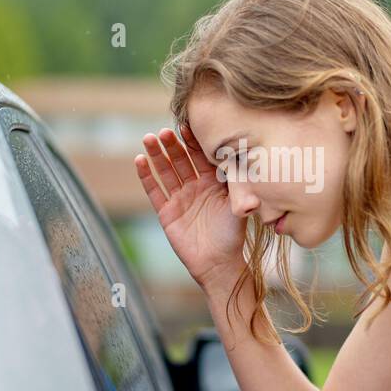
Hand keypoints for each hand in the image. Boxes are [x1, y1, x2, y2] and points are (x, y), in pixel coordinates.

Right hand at [135, 123, 245, 288]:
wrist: (219, 264)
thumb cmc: (233, 235)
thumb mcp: (240, 206)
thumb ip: (241, 186)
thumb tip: (250, 164)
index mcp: (213, 182)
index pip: (200, 156)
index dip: (193, 142)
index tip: (186, 126)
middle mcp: (195, 187)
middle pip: (180, 160)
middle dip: (172, 145)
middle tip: (165, 131)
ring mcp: (179, 198)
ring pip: (165, 171)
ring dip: (157, 154)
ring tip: (149, 138)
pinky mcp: (166, 212)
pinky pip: (154, 190)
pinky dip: (146, 175)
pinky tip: (140, 160)